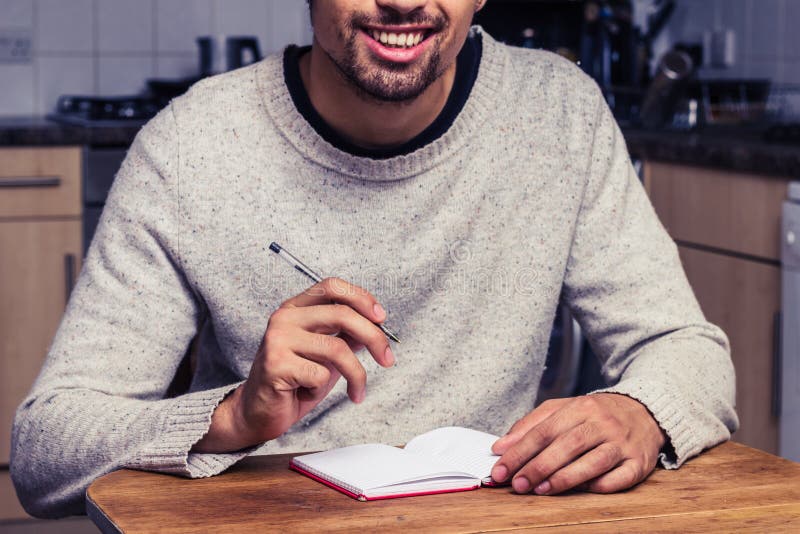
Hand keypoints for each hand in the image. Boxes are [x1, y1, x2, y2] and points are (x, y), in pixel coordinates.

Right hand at [193, 277, 393, 452]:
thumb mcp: (326, 354)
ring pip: (338, 349)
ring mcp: (277, 340)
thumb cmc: (296, 381)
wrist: (258, 412)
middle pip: (342, 314)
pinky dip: (322, 389)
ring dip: (356, 375)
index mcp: (295, 308)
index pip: (332, 286)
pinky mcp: (275, 365)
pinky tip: (307, 393)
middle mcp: (284, 318)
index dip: (361, 298)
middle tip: (388, 360)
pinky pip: (320, 375)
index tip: (381, 319)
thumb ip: (346, 334)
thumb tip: (378, 324)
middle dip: (374, 338)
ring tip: (357, 391)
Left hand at [490, 393, 665, 494]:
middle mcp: (603, 423)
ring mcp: (622, 443)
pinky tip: (582, 489)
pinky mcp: (639, 462)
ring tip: (541, 490)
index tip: (501, 469)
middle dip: (538, 467)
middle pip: (567, 445)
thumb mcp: (562, 410)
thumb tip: (501, 446)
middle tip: (518, 484)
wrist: (644, 411)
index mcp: (581, 407)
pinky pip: (620, 478)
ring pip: (593, 462)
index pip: (545, 430)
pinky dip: (601, 485)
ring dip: (565, 478)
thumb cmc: (595, 414)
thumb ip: (531, 425)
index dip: (520, 451)